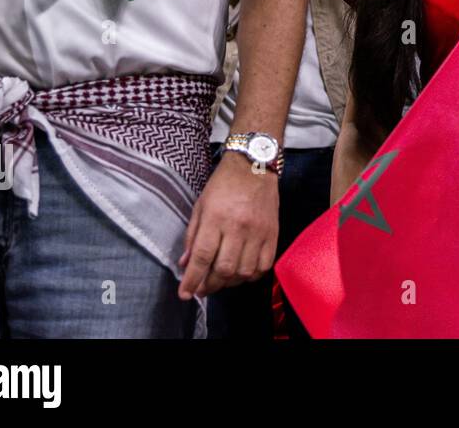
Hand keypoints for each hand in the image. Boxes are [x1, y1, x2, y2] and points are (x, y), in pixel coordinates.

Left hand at [178, 152, 279, 299]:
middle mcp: (238, 226)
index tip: (185, 294)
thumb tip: (185, 264)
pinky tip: (243, 272)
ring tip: (222, 279)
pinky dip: (252, 275)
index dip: (192, 279)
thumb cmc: (224, 184)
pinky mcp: (273, 233)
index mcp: (216, 217)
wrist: (255, 166)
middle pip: (223, 269)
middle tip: (203, 288)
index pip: (201, 257)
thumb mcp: (201, 205)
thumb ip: (192, 236)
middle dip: (210, 285)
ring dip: (230, 282)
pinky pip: (264, 265)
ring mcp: (258, 231)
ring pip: (244, 271)